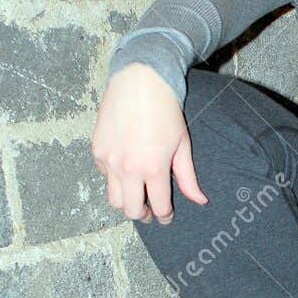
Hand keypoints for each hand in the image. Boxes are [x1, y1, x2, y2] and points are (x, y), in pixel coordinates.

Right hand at [91, 63, 206, 223]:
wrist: (140, 81)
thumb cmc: (165, 110)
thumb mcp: (182, 144)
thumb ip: (188, 177)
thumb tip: (200, 201)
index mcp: (153, 169)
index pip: (159, 207)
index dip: (164, 216)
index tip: (166, 216)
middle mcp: (128, 169)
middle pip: (131, 210)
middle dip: (143, 214)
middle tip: (150, 211)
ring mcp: (109, 160)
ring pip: (113, 199)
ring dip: (125, 201)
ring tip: (136, 194)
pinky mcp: (97, 150)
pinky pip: (104, 176)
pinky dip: (114, 178)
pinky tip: (126, 169)